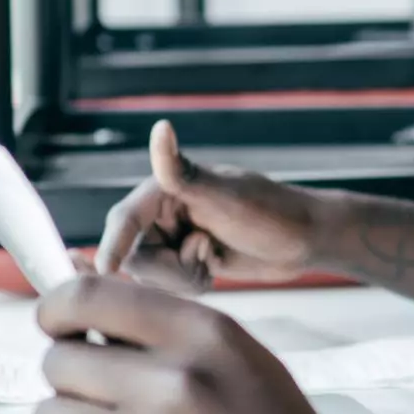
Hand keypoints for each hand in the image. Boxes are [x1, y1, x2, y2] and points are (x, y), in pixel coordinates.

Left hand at [32, 273, 393, 413]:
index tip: (54, 325)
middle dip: (74, 385)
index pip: (90, 297)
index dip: (56, 309)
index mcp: (206, 337)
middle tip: (107, 407)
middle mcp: (178, 385)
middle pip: (59, 363)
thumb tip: (84, 313)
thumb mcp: (241, 360)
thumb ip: (168, 333)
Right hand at [96, 121, 323, 292]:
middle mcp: (166, 211)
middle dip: (166, 266)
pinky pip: (170, 285)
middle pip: (134, 254)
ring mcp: (176, 237)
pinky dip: (191, 283)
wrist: (307, 239)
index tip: (106, 271)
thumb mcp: (225, 195)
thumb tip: (161, 128)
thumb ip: (183, 172)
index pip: (125, 219)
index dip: (112, 245)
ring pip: (150, 274)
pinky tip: (215, 268)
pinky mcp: (189, 260)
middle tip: (204, 256)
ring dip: (181, 275)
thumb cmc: (271, 211)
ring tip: (213, 259)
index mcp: (166, 187)